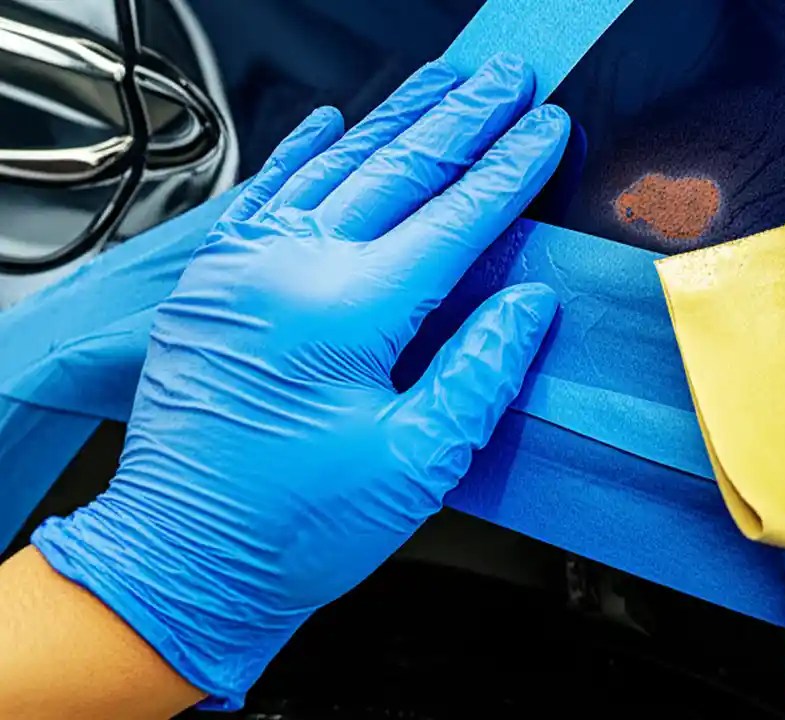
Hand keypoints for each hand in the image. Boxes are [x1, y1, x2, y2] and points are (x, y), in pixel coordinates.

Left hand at [30, 53, 568, 708]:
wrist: (182, 561)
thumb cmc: (298, 527)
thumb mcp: (417, 462)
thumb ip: (480, 368)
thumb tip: (530, 302)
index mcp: (344, 314)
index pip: (452, 221)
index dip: (509, 171)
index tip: (549, 129)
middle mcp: (286, 271)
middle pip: (395, 172)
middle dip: (463, 120)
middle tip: (509, 78)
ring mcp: (238, 270)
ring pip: (332, 168)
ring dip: (396, 118)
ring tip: (446, 80)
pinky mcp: (211, 286)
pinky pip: (262, 195)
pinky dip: (300, 152)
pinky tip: (330, 120)